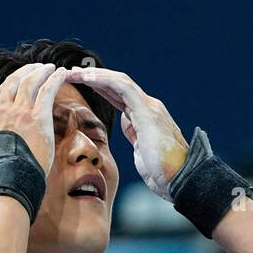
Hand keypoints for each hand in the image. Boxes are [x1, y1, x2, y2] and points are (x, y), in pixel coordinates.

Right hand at [0, 63, 67, 172]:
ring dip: (41, 72)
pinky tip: (62, 73)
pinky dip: (55, 79)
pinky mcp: (37, 117)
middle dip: (26, 72)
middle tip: (37, 67)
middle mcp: (1, 110)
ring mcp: (19, 112)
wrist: (3, 181)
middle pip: (14, 83)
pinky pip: (47, 91)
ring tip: (51, 67)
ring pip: (30, 82)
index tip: (20, 79)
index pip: (0, 93)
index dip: (12, 83)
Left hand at [63, 67, 188, 199]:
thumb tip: (131, 131)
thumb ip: (137, 138)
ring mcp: (150, 108)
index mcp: (145, 118)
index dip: (99, 88)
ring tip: (74, 73)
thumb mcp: (143, 154)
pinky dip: (104, 80)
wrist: (181, 180)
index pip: (119, 96)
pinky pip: (123, 88)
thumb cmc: (165, 174)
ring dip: (94, 76)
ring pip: (119, 82)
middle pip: (117, 86)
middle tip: (71, 74)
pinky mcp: (147, 112)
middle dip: (93, 78)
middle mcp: (149, 108)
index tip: (79, 84)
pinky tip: (87, 78)